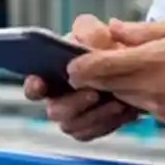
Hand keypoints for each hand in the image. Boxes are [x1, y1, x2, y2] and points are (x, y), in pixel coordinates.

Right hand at [24, 14, 139, 140]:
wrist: (131, 68)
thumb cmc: (106, 48)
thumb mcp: (99, 33)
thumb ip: (89, 32)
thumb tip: (87, 45)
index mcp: (51, 74)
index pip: (33, 86)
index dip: (33, 86)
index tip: (41, 82)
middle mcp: (58, 98)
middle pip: (55, 111)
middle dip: (74, 103)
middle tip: (94, 93)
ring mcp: (73, 115)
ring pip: (73, 125)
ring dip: (96, 114)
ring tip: (118, 101)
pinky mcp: (90, 127)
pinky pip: (92, 132)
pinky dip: (108, 122)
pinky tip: (124, 109)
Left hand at [66, 18, 164, 126]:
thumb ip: (142, 32)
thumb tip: (113, 30)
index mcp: (154, 61)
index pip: (104, 68)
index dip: (81, 69)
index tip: (70, 67)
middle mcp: (155, 89)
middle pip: (107, 87)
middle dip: (92, 81)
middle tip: (82, 72)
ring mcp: (162, 108)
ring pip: (123, 101)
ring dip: (114, 91)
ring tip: (118, 78)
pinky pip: (143, 110)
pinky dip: (137, 99)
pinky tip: (148, 87)